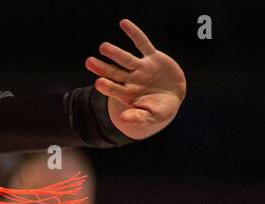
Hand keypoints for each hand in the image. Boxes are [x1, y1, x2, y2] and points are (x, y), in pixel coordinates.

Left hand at [85, 19, 186, 140]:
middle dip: (102, 68)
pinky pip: (142, 43)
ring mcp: (141, 68)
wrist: (175, 97)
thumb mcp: (151, 116)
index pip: (114, 90)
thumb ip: (138, 117)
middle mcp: (131, 80)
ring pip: (125, 59)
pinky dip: (134, 33)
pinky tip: (124, 23)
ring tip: (103, 47)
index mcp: (128, 95)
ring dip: (115, 53)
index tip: (98, 83)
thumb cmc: (160, 110)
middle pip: (114, 73)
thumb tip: (123, 119)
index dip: (107, 86)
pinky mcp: (152, 58)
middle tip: (89, 62)